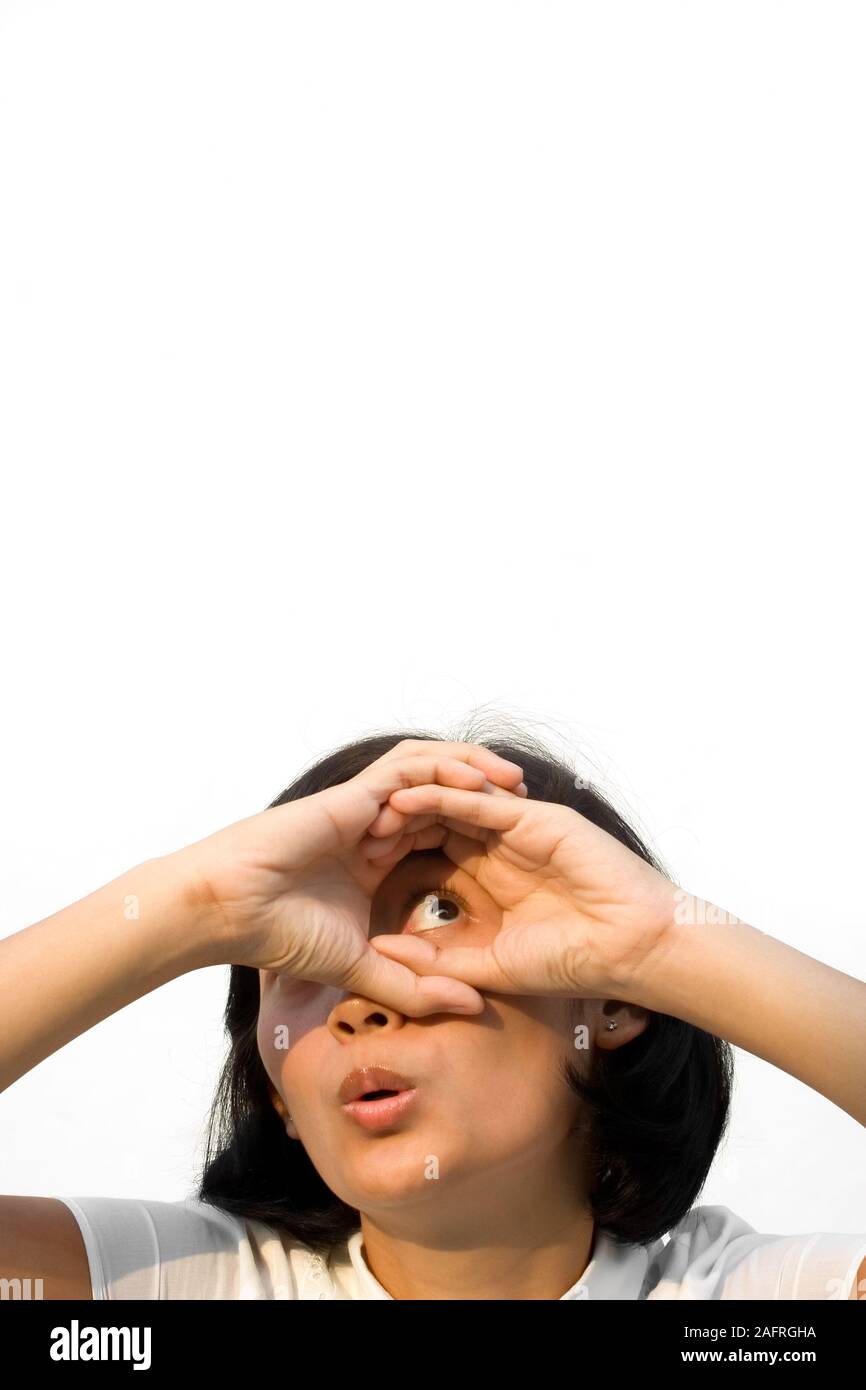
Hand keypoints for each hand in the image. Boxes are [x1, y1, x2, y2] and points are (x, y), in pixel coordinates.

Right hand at [166, 739, 526, 1015]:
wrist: (229, 911)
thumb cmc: (280, 936)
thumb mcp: (365, 968)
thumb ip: (417, 987)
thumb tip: (474, 1007)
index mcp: (379, 861)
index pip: (442, 837)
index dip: (482, 839)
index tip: (526, 854)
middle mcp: (376, 829)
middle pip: (445, 799)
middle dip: (490, 799)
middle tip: (538, 809)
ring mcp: (365, 809)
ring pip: (432, 773)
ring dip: (475, 771)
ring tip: (518, 783)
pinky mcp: (353, 795)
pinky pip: (409, 769)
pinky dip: (444, 767)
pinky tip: (478, 778)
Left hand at [365, 780, 679, 999]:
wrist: (631, 948)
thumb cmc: (571, 961)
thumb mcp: (487, 966)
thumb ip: (437, 961)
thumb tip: (378, 952)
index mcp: (486, 879)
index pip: (427, 856)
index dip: (389, 858)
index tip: (346, 868)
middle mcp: (497, 848)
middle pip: (432, 824)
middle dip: (390, 825)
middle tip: (345, 830)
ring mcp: (517, 829)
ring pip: (451, 805)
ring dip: (409, 805)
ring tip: (365, 809)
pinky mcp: (536, 817)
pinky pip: (481, 802)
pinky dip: (444, 797)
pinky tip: (406, 799)